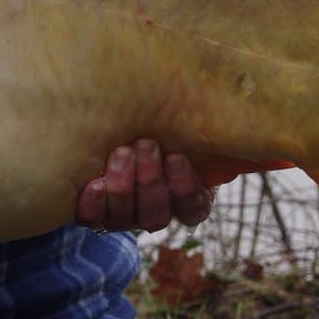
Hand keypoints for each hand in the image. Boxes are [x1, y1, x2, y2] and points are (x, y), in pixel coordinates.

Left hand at [78, 140, 213, 232]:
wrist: (119, 135)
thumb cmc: (160, 132)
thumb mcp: (180, 133)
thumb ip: (193, 131)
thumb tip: (225, 99)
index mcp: (186, 201)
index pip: (192, 208)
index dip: (185, 188)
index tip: (177, 157)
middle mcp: (154, 214)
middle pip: (156, 216)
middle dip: (151, 180)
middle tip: (146, 145)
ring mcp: (124, 218)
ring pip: (125, 218)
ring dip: (124, 186)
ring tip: (121, 153)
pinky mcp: (96, 214)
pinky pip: (93, 219)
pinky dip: (94, 204)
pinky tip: (95, 184)